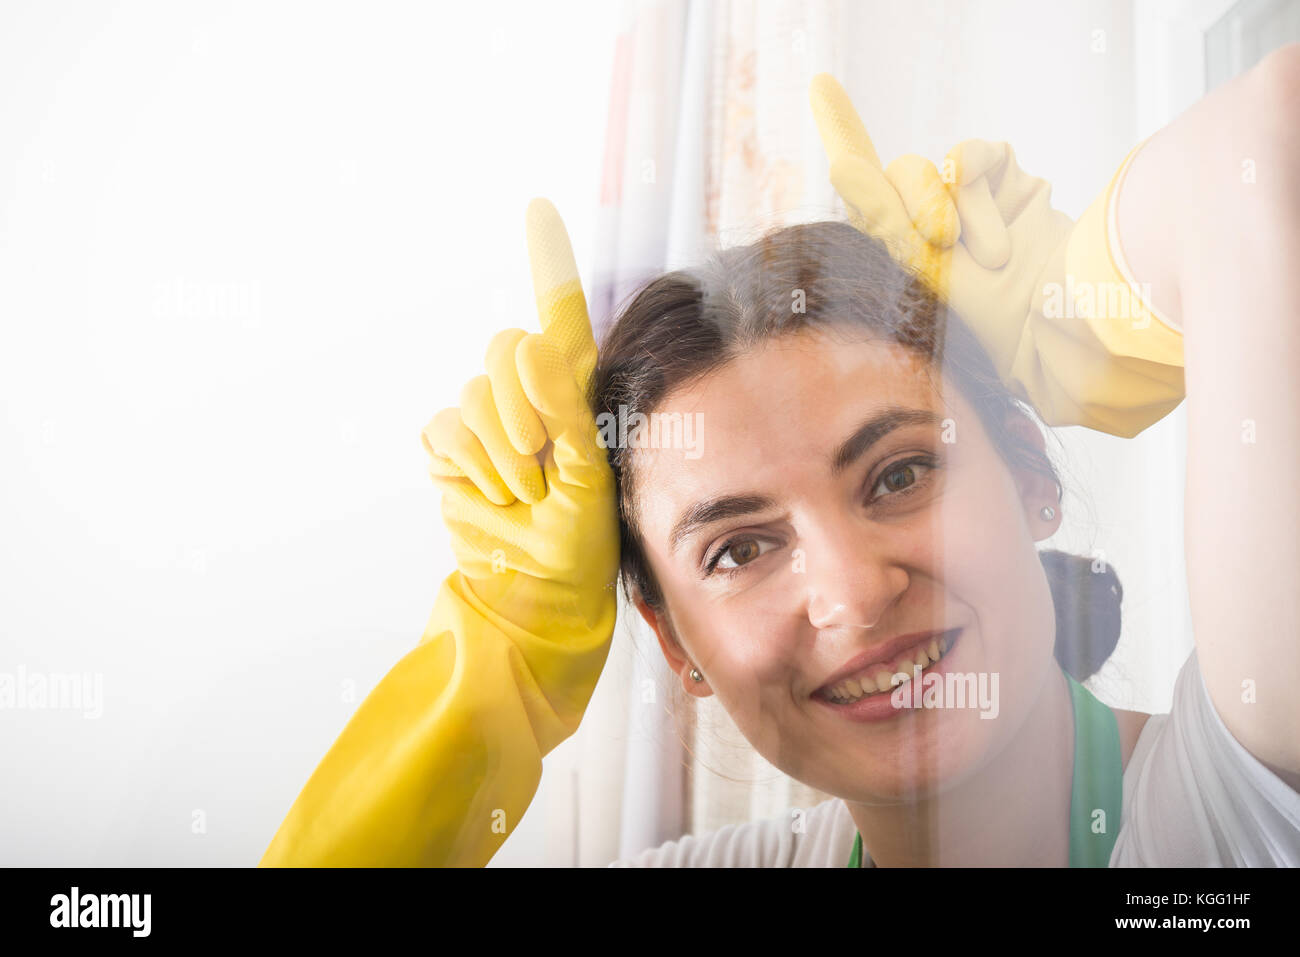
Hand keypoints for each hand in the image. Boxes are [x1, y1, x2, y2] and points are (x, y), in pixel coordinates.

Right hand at [420, 199, 618, 634]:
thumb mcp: (588, 474)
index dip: (548, 260)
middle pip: (507, 347)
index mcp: (575, 392)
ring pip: (476, 394)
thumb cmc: (579, 538)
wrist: (533, 591)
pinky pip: (445, 427)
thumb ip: (563, 408)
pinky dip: (469, 461)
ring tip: (524, 494)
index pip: (559, 314)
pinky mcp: (447, 448)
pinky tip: (489, 492)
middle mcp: (527, 396)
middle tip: (543, 465)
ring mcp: (483, 420)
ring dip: (502, 450)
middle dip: (525, 407)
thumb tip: (526, 343)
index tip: (538, 207)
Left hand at [810, 73, 1073, 384]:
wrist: (1059, 318)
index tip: (820, 86)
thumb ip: (882, 213)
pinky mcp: (1004, 175)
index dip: (842, 133)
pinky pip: (974, 155)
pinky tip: (999, 228)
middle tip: (943, 241)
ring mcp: (967, 194)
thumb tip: (840, 165)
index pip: (861, 182)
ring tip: (993, 258)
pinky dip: (981, 184)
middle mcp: (927, 213)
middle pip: (901, 171)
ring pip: (938, 166)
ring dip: (962, 210)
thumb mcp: (923, 266)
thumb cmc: (983, 312)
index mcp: (896, 241)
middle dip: (919, 205)